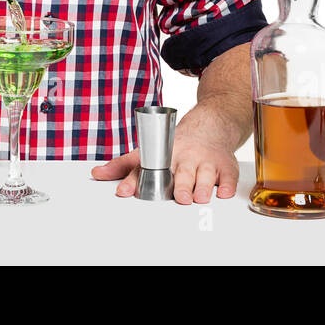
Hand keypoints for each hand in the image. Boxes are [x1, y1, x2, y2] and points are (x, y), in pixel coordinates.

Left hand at [90, 125, 239, 203]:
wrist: (211, 126)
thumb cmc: (178, 144)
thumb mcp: (150, 150)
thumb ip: (124, 165)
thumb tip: (97, 173)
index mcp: (165, 154)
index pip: (147, 167)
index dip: (135, 180)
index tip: (124, 192)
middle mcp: (187, 157)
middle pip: (182, 173)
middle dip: (181, 185)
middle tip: (179, 197)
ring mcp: (206, 162)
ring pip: (205, 175)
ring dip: (202, 187)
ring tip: (198, 197)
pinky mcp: (225, 167)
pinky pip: (228, 177)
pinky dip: (226, 185)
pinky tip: (223, 192)